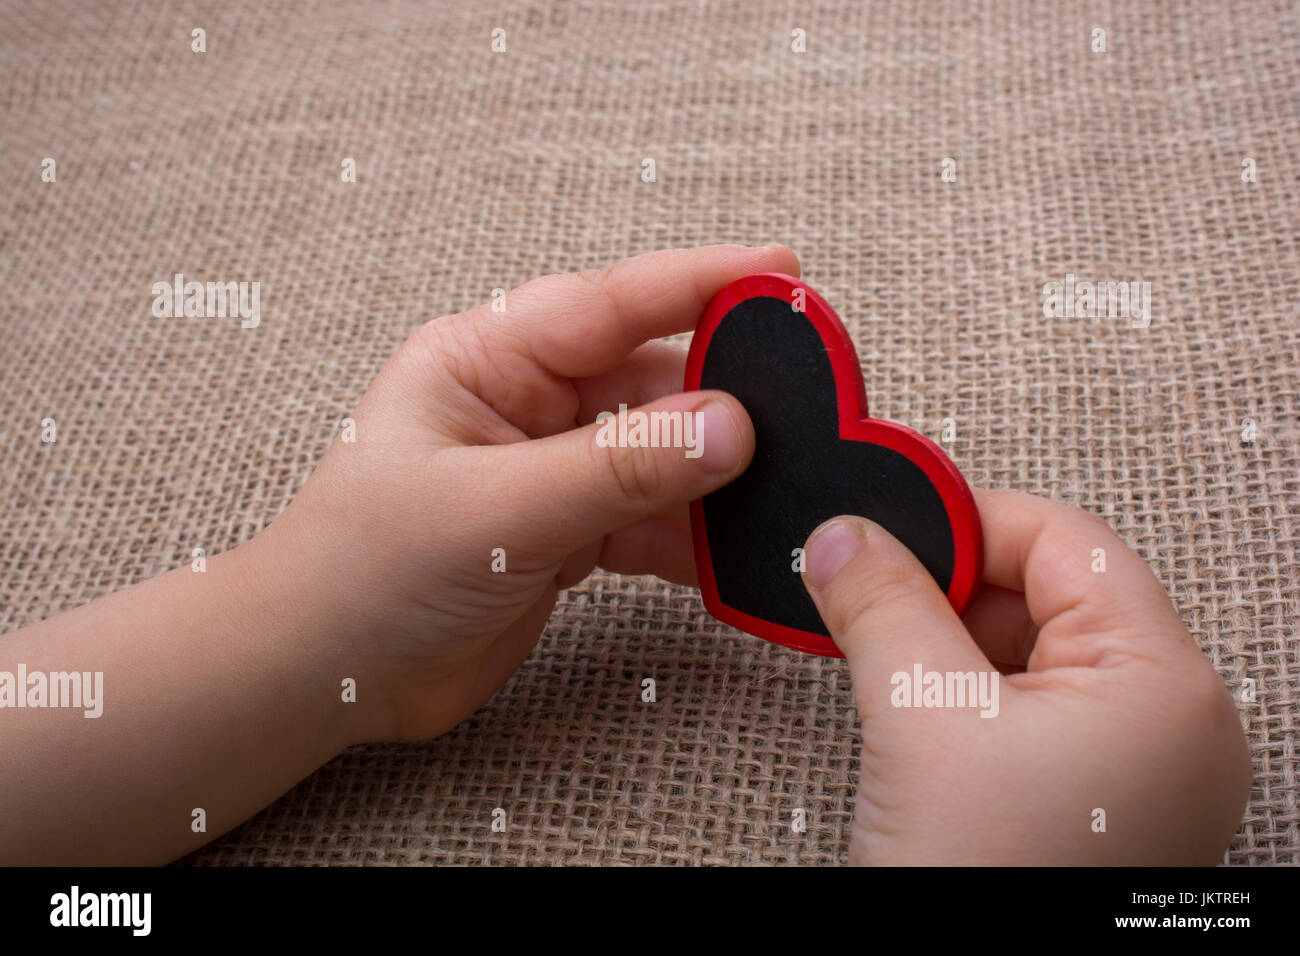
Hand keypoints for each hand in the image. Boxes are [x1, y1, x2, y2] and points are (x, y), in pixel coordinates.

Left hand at [255, 244, 799, 741]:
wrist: (322, 677)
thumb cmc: (363, 571)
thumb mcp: (493, 511)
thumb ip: (616, 468)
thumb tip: (730, 425)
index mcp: (485, 359)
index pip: (607, 303)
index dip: (699, 283)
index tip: (782, 274)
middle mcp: (524, 403)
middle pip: (647, 378)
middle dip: (723, 394)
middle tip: (806, 403)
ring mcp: (550, 470)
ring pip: (658, 453)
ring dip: (713, 475)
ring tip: (778, 490)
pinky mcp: (567, 534)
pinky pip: (650, 518)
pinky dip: (690, 537)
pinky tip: (730, 555)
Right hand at [800, 489, 1251, 864]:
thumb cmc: (987, 884)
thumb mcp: (920, 718)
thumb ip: (880, 604)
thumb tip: (842, 536)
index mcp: (1162, 683)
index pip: (1066, 542)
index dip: (970, 521)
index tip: (887, 522)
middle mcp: (1169, 721)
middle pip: (1052, 593)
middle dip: (949, 585)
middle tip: (866, 589)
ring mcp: (1137, 770)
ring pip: (1034, 653)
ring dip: (949, 640)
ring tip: (879, 649)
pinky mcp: (1096, 803)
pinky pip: (1030, 710)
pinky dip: (964, 691)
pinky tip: (910, 703)